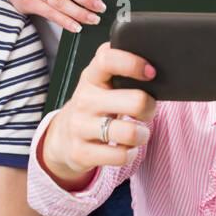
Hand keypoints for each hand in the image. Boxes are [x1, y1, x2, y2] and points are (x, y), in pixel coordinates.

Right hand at [42, 43, 157, 181]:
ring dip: (143, 134)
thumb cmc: (95, 105)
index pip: (108, 60)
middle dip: (150, 108)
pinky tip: (127, 148)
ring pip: (130, 132)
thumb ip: (120, 69)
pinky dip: (131, 153)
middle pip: (135, 101)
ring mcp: (80, 127)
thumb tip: (152, 63)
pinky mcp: (81, 152)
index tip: (151, 73)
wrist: (63, 138)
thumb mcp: (101, 83)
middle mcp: (84, 100)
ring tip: (139, 133)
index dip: (133, 64)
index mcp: (91, 77)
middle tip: (147, 110)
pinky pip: (121, 156)